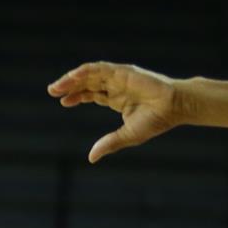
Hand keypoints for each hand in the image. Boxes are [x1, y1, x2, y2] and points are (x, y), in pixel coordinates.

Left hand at [48, 62, 183, 162]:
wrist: (175, 107)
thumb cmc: (156, 121)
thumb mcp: (127, 135)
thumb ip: (108, 144)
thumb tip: (91, 159)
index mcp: (117, 98)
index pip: (92, 94)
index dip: (77, 96)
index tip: (63, 102)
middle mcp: (117, 86)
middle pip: (88, 83)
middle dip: (69, 86)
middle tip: (52, 91)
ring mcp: (120, 77)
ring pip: (91, 74)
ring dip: (72, 78)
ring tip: (56, 86)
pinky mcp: (123, 71)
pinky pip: (100, 68)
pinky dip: (84, 71)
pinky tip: (72, 77)